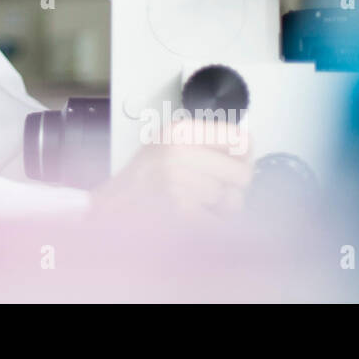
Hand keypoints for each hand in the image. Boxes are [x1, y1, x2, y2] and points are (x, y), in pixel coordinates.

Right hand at [89, 128, 251, 219]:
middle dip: (233, 188)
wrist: (111, 210)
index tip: (240, 162)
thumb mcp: (169, 146)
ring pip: (232, 201)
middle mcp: (178, 152)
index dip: (245, 155)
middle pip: (241, 173)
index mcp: (178, 131)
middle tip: (214, 191)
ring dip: (220, 210)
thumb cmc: (141, 182)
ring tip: (195, 205)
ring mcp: (178, 183)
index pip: (239, 138)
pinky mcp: (179, 212)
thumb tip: (247, 147)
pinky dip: (209, 227)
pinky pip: (218, 224)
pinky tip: (188, 219)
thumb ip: (205, 143)